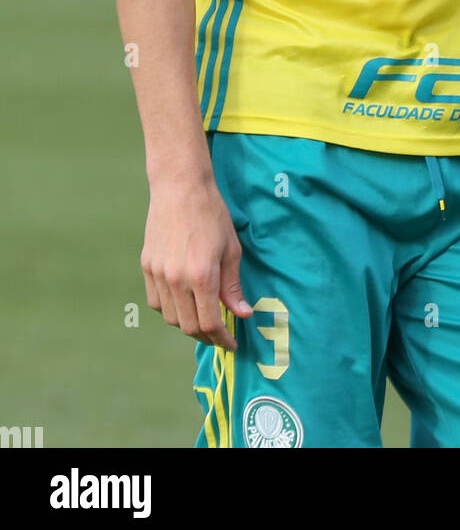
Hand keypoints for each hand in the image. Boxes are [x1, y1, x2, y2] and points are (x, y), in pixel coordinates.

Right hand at [141, 175, 253, 349]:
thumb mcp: (231, 249)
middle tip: (220, 335)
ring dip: (187, 324)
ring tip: (203, 318)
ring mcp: (157, 274)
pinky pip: (156, 301)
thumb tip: (242, 314)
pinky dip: (170, 309)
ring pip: (170, 317)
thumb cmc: (212, 215)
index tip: (232, 342)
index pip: (210, 323)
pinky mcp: (146, 266)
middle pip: (188, 326)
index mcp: (201, 275)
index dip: (222, 338)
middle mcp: (175, 279)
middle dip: (207, 336)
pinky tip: (183, 302)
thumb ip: (233, 286)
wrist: (180, 187)